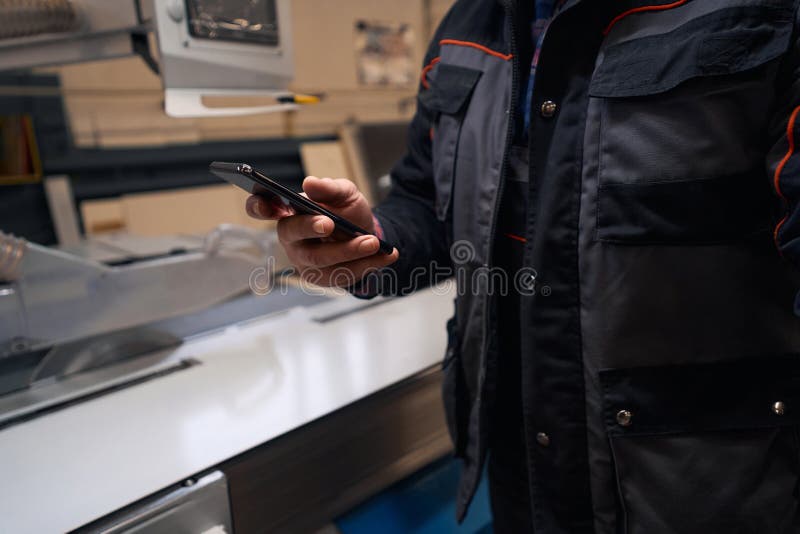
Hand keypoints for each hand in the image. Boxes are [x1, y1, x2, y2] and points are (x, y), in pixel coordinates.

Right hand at [246, 176, 398, 286]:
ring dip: (349, 251)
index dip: (258, 206)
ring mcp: (304, 261)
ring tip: (373, 242)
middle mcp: (291, 238)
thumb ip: (329, 187)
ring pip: (321, 260)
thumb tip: (311, 184)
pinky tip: (386, 255)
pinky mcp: (323, 278)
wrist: (367, 234)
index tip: (267, 203)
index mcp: (289, 212)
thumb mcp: (344, 193)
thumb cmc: (347, 211)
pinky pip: (342, 275)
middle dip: (310, 228)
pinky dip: (367, 264)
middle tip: (329, 223)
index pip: (261, 208)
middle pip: (292, 236)